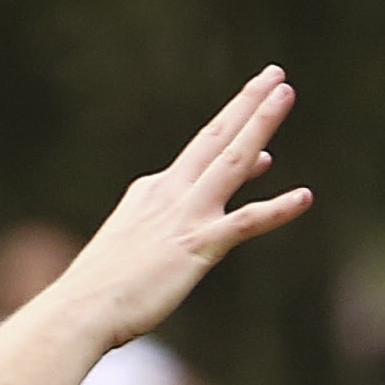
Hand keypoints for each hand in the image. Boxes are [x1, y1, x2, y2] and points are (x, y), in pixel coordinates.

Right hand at [35, 67, 315, 348]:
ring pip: (232, 160)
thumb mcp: (135, 244)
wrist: (79, 310)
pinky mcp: (197, 245)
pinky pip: (245, 222)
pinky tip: (305, 197)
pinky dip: (277, 208)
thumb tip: (194, 220)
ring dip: (261, 124)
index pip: (200, 156)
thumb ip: (165, 226)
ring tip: (286, 93)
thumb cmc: (103, 288)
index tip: (256, 120)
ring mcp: (184, 216)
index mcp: (152, 192)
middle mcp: (169, 194)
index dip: (233, 133)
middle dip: (246, 104)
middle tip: (275, 74)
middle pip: (216, 137)